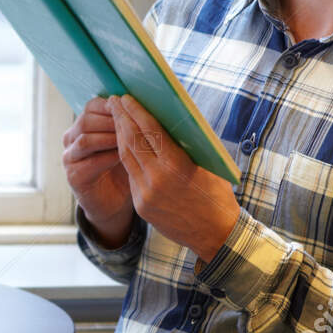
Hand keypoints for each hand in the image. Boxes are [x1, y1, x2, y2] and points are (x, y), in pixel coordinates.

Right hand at [63, 96, 135, 245]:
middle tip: (132, 122)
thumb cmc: (123, 168)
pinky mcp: (73, 175)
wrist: (113, 202)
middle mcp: (72, 138)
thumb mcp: (127, 143)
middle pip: (86, 120)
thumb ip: (129, 126)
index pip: (92, 106)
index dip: (111, 105)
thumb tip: (146, 105)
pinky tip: (122, 157)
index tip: (131, 106)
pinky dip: (106, 157)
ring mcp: (70, 157)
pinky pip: (88, 162)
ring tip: (128, 139)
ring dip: (108, 137)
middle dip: (111, 120)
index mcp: (84, 125)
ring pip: (85, 139)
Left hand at [109, 94, 239, 264]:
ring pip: (126, 158)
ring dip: (120, 136)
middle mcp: (157, 179)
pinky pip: (131, 176)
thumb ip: (185, 143)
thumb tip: (167, 117)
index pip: (150, 131)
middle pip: (132, 142)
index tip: (127, 98)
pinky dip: (127, 158)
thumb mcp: (207, 163)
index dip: (136, 112)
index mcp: (177, 165)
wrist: (216, 234)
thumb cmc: (217, 193)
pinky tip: (123, 144)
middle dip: (122, 119)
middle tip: (115, 101)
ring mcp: (146, 194)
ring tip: (116, 118)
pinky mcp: (140, 206)